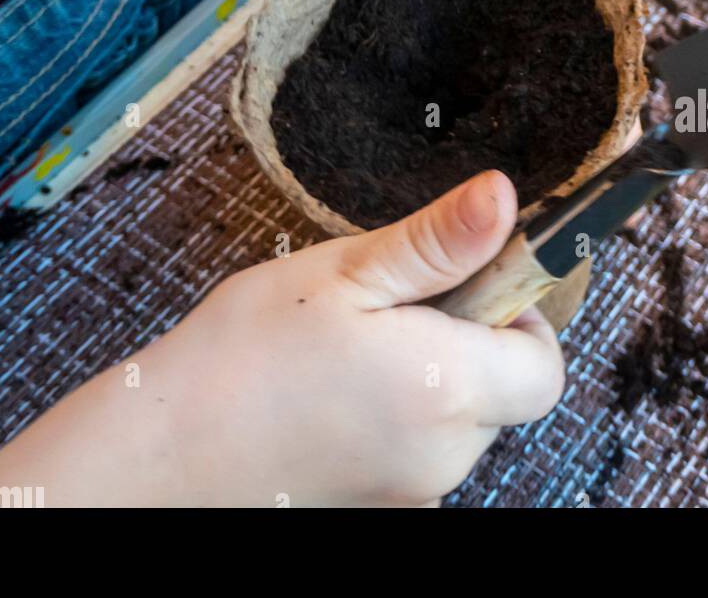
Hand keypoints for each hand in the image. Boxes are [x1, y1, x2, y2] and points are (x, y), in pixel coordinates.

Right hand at [136, 170, 564, 505]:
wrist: (162, 454)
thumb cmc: (244, 355)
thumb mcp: (344, 273)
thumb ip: (437, 241)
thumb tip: (506, 197)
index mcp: (446, 388)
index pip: (545, 365)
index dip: (521, 316)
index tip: (466, 282)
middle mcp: (444, 457)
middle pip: (500, 390)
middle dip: (463, 338)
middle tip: (386, 308)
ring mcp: (412, 493)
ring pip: (456, 420)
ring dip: (426, 377)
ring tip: (347, 351)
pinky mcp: (380, 509)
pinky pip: (416, 450)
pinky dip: (393, 416)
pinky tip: (331, 394)